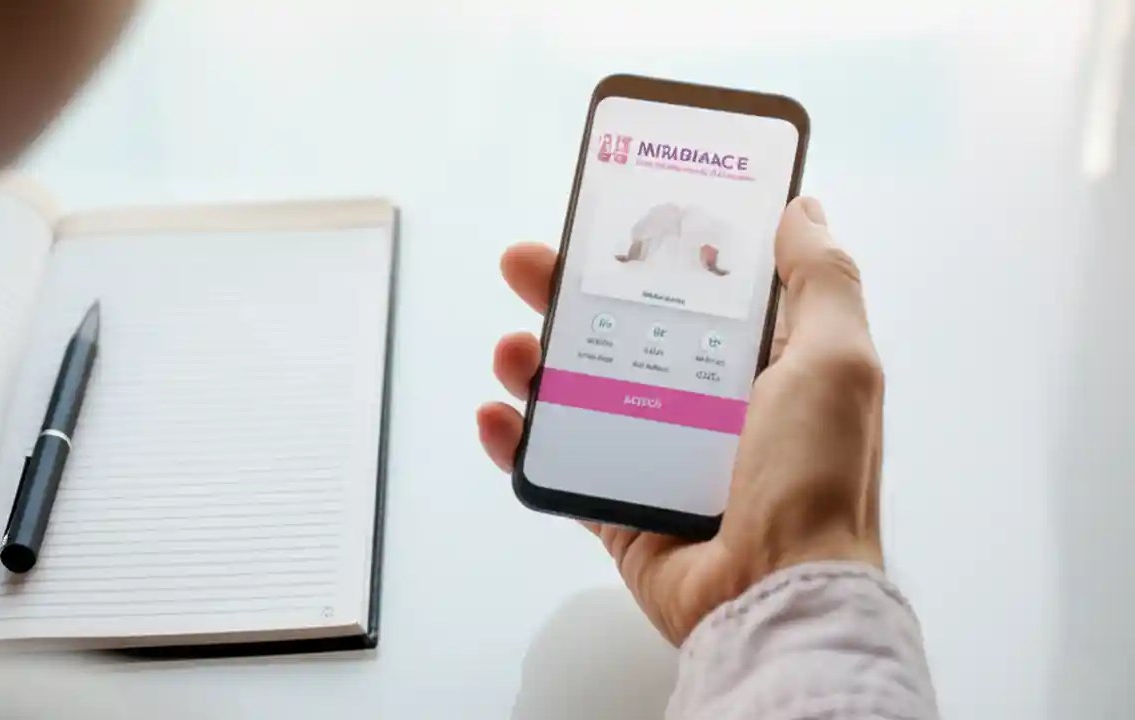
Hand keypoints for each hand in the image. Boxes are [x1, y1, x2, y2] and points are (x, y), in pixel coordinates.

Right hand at [477, 198, 883, 645]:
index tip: (613, 215)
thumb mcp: (838, 361)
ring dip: (536, 365)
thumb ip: (821, 281)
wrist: (778, 597)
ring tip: (513, 350)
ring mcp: (659, 458)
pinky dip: (520, 443)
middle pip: (622, 332)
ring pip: (581, 395)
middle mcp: (709, 407)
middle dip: (569, 295)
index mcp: (763, 367)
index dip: (656, 251)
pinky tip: (495, 416)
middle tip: (525, 264)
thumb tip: (804, 210)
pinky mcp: (621, 508)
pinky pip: (559, 466)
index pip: (698, 292)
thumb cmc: (815, 477)